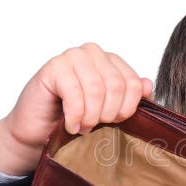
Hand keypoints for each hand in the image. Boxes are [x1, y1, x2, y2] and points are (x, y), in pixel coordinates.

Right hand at [0, 42, 152, 174]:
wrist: (37, 132)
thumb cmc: (74, 121)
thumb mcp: (108, 113)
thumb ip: (132, 100)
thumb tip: (148, 84)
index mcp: (111, 61)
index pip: (134, 83)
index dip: (128, 109)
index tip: (116, 122)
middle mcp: (92, 53)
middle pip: (117, 85)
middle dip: (109, 114)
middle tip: (96, 126)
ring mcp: (72, 56)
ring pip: (97, 89)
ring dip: (91, 116)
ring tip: (83, 128)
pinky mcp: (53, 67)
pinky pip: (75, 94)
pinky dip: (75, 116)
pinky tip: (71, 126)